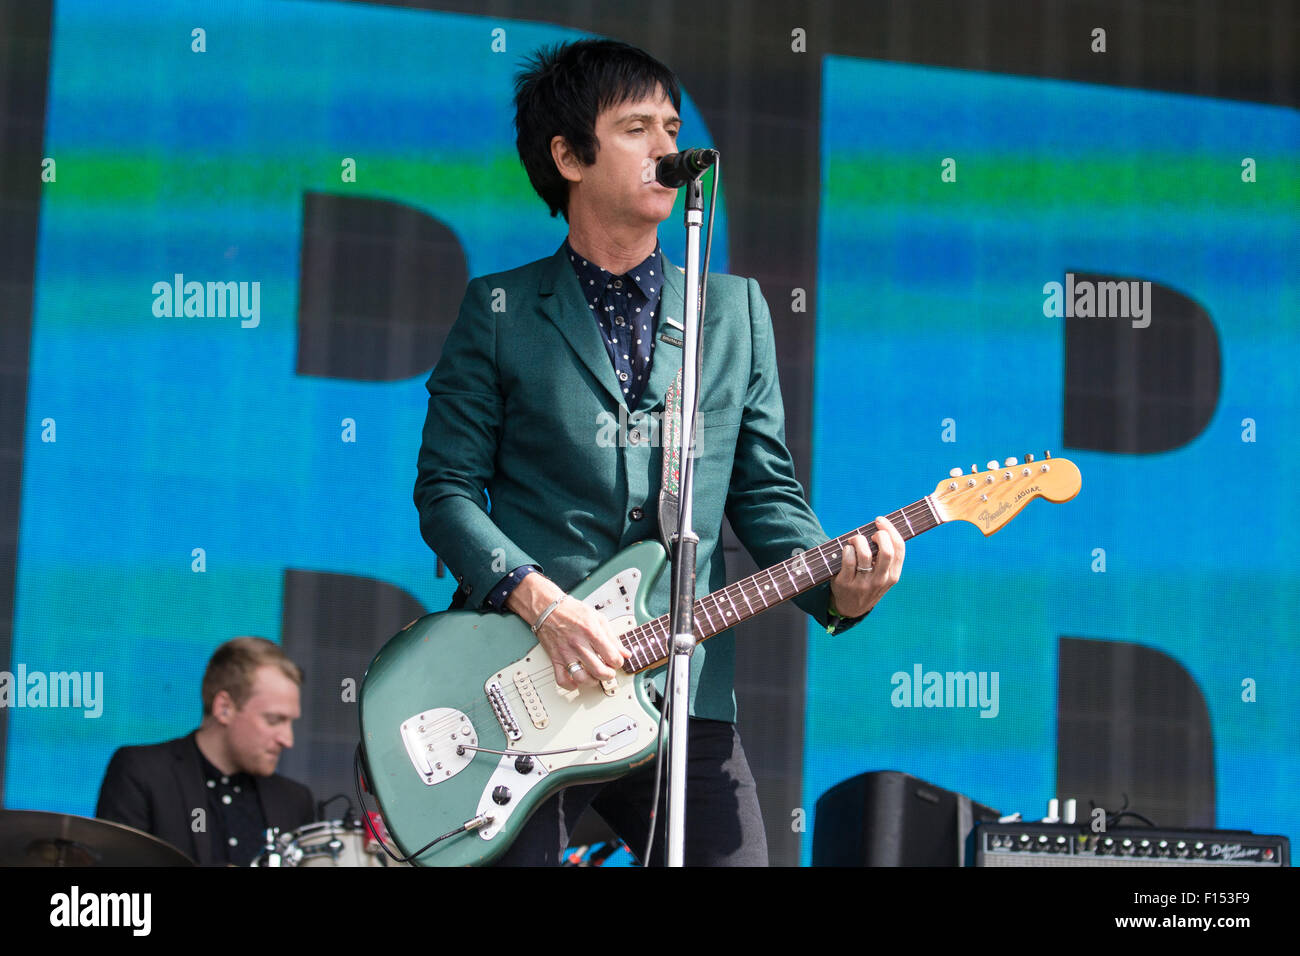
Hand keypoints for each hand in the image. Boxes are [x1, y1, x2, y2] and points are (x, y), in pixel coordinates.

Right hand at [507, 576, 627, 690]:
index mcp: (591, 632)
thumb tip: (625, 653)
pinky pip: (561, 680)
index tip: (617, 661)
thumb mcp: (598, 618)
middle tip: (609, 672)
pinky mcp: (555, 659)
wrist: (547, 608)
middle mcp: (578, 644)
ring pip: (581, 678)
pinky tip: (577, 681)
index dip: (618, 662)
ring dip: (592, 682)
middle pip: (599, 671)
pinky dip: (570, 685)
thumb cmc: (572, 611)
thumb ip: (612, 637)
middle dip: (609, 675)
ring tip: (595, 677)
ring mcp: (566, 653)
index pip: (612, 656)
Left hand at [828, 516, 903, 618]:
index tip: (880, 521)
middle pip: (886, 551)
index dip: (891, 530)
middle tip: (870, 533)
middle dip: (879, 534)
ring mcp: (863, 583)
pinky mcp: (845, 583)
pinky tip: (847, 550)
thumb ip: (886, 556)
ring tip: (854, 540)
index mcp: (893, 575)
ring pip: (864, 553)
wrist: (851, 607)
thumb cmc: (868, 582)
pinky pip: (848, 559)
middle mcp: (880, 580)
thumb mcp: (883, 575)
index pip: (899, 549)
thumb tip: (883, 526)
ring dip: (858, 540)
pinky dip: (846, 549)